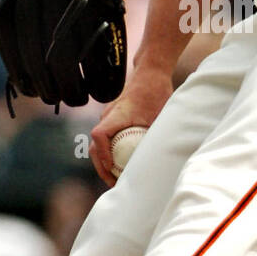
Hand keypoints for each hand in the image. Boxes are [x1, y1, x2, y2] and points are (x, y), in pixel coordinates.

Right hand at [90, 66, 171, 185]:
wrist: (150, 72)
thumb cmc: (156, 91)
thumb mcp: (160, 114)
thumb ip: (157, 134)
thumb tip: (161, 159)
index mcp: (117, 115)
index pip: (99, 135)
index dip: (102, 154)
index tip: (111, 168)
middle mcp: (108, 116)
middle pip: (95, 145)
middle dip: (101, 166)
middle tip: (113, 183)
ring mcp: (109, 118)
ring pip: (99, 143)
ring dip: (104, 161)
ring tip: (116, 178)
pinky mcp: (114, 119)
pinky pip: (106, 139)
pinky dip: (109, 153)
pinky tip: (120, 164)